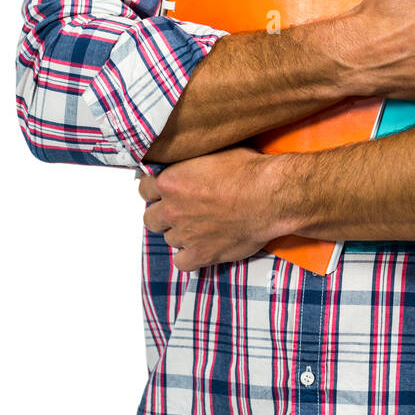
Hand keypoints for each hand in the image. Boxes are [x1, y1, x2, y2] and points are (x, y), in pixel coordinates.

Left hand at [137, 146, 286, 272]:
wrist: (270, 197)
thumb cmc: (249, 172)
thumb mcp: (215, 151)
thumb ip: (192, 160)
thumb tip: (187, 160)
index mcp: (171, 181)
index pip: (144, 188)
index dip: (156, 189)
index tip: (165, 190)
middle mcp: (173, 209)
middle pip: (151, 218)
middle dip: (163, 214)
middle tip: (180, 209)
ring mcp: (186, 234)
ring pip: (168, 239)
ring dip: (180, 233)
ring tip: (198, 227)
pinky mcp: (201, 254)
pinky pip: (181, 262)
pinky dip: (188, 257)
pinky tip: (199, 247)